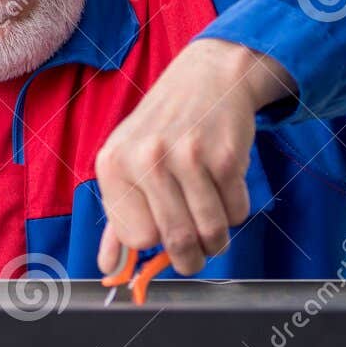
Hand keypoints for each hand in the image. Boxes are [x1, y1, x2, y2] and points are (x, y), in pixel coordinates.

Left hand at [96, 39, 293, 275]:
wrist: (209, 77)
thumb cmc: (163, 127)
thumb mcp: (128, 162)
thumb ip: (118, 218)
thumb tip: (108, 270)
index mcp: (114, 164)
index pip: (136, 238)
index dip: (154, 242)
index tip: (163, 233)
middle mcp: (147, 159)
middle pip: (176, 241)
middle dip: (191, 259)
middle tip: (197, 255)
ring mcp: (188, 155)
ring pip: (211, 232)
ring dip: (217, 240)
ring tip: (212, 221)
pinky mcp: (226, 156)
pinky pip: (237, 212)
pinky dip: (235, 211)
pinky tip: (225, 187)